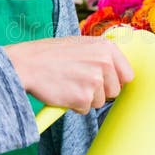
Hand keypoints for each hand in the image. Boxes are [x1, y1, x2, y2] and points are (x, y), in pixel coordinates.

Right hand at [4, 35, 133, 113]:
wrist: (27, 64)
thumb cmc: (50, 54)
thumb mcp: (80, 45)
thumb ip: (100, 56)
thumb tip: (117, 72)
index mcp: (106, 47)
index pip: (128, 75)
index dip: (115, 81)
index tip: (104, 81)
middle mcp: (104, 63)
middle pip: (115, 91)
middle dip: (99, 92)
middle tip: (79, 81)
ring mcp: (95, 81)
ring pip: (99, 102)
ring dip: (85, 98)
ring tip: (69, 84)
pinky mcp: (84, 98)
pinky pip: (85, 109)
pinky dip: (74, 105)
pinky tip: (63, 91)